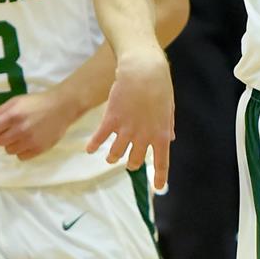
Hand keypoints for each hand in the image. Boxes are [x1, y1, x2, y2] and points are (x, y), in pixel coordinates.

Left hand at [0, 89, 72, 161]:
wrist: (62, 108)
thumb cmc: (37, 103)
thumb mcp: (16, 102)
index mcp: (13, 115)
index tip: (2, 124)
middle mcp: (21, 129)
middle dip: (3, 135)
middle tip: (12, 130)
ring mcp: (30, 141)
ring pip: (9, 150)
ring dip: (12, 144)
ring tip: (21, 136)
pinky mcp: (39, 149)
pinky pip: (21, 157)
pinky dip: (22, 151)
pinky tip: (28, 142)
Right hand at [86, 50, 174, 183]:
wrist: (143, 70)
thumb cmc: (159, 86)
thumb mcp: (168, 109)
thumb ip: (167, 126)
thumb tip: (169, 139)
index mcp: (160, 135)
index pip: (161, 162)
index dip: (160, 177)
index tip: (158, 188)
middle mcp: (143, 137)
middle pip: (135, 161)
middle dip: (132, 164)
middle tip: (130, 163)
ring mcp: (126, 130)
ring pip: (116, 153)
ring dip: (113, 157)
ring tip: (111, 157)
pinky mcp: (111, 120)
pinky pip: (100, 138)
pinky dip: (94, 145)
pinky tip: (90, 149)